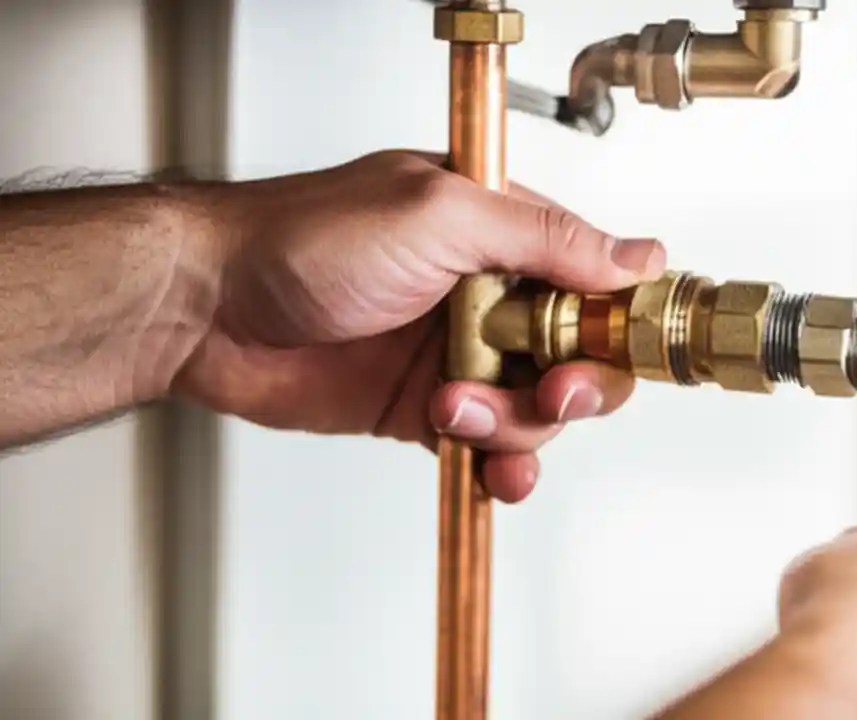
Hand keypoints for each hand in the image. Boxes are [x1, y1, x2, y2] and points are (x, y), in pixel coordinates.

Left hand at [174, 150, 665, 500]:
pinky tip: (492, 472)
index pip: (596, 278)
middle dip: (575, 385)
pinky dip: (502, 466)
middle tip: (549, 391)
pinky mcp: (430, 407)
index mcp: (502, 231)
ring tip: (454, 408)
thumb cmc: (302, 239)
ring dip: (514, 425)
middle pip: (581, 356)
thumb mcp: (440, 215)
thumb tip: (637, 255)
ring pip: (538, 411)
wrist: (209, 308)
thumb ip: (545, 239)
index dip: (618, 322)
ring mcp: (462, 353)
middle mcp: (490, 292)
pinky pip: (492, 447)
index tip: (615, 352)